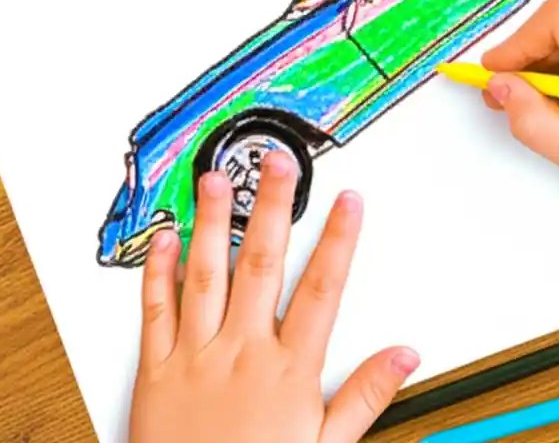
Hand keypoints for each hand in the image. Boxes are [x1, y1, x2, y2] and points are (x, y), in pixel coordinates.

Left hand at [131, 152, 419, 442]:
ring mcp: (195, 357)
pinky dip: (156, 271)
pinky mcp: (155, 371)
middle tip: (277, 162)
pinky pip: (155, 311)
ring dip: (212, 222)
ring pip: (205, 275)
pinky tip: (163, 238)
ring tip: (216, 178)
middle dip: (273, 207)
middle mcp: (241, 353)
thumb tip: (403, 356)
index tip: (348, 201)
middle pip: (262, 265)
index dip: (338, 240)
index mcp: (288, 371)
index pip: (322, 290)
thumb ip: (363, 396)